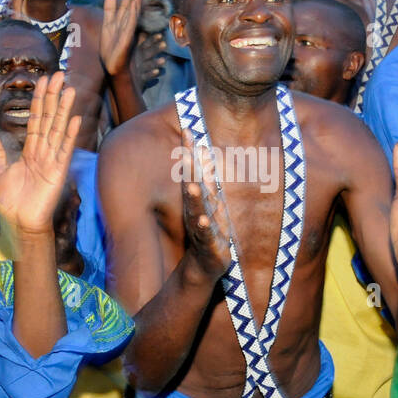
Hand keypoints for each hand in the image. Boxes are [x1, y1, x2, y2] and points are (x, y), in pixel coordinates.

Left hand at [0, 71, 79, 242]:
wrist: (19, 222)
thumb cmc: (12, 201)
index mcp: (30, 151)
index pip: (36, 120)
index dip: (39, 101)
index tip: (42, 81)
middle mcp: (43, 152)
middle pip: (49, 119)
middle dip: (53, 97)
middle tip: (59, 74)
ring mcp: (52, 160)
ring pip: (57, 129)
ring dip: (63, 110)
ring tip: (69, 89)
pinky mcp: (58, 172)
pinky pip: (63, 150)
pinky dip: (68, 135)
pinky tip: (75, 119)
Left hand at [100, 0, 143, 74]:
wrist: (112, 65)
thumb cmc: (111, 47)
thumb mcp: (107, 24)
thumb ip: (110, 9)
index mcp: (123, 18)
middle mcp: (128, 22)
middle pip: (133, 1)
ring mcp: (128, 29)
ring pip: (134, 9)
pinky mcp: (127, 38)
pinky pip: (130, 23)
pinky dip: (132, 13)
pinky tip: (134, 4)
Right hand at [135, 32, 168, 88]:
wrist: (126, 84)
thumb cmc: (134, 67)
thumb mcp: (136, 55)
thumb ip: (143, 46)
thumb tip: (146, 34)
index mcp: (136, 53)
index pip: (144, 45)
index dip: (152, 40)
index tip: (161, 36)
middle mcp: (136, 61)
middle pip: (146, 53)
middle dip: (155, 49)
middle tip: (165, 44)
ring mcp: (137, 70)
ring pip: (147, 65)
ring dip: (155, 62)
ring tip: (164, 60)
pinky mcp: (139, 80)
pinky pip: (145, 77)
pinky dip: (151, 74)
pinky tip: (158, 71)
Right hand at [178, 127, 232, 281]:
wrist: (204, 268)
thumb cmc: (208, 233)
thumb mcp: (209, 204)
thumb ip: (207, 181)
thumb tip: (204, 153)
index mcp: (198, 200)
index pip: (194, 172)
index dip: (190, 152)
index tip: (188, 129)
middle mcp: (196, 211)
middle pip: (192, 186)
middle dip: (191, 167)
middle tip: (188, 148)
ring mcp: (201, 228)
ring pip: (196, 210)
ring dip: (193, 198)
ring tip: (190, 185)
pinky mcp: (209, 247)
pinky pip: (207, 236)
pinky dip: (205, 228)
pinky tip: (203, 220)